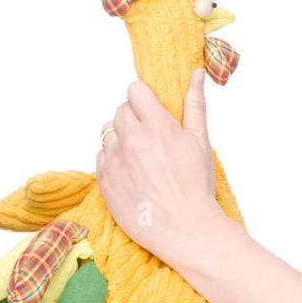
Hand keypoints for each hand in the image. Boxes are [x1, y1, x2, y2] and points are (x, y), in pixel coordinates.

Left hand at [95, 69, 220, 267]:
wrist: (185, 229)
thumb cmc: (196, 187)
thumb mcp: (201, 142)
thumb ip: (195, 104)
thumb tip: (196, 73)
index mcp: (156, 126)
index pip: (135, 90)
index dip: (144, 100)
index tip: (152, 112)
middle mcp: (131, 139)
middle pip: (121, 110)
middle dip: (134, 119)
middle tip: (151, 140)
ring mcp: (114, 160)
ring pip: (108, 133)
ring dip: (121, 140)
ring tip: (141, 160)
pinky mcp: (103, 181)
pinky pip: (100, 157)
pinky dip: (113, 161)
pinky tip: (132, 175)